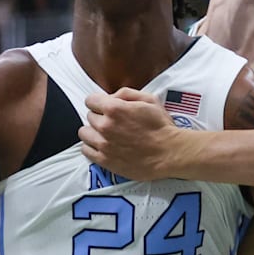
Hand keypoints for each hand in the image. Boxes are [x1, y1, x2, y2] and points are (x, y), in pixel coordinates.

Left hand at [79, 88, 193, 179]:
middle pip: (89, 116)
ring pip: (84, 133)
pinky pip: (86, 151)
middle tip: (113, 123)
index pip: (90, 100)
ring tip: (105, 135)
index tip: (104, 107)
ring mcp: (103, 144)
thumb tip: (112, 97)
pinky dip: (91, 147)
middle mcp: (105, 126)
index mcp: (114, 108)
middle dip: (99, 117)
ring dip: (93, 132)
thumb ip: (126, 94)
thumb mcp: (149, 100)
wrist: (169, 153)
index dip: (99, 102)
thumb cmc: (162, 127)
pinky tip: (102, 146)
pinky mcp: (105, 160)